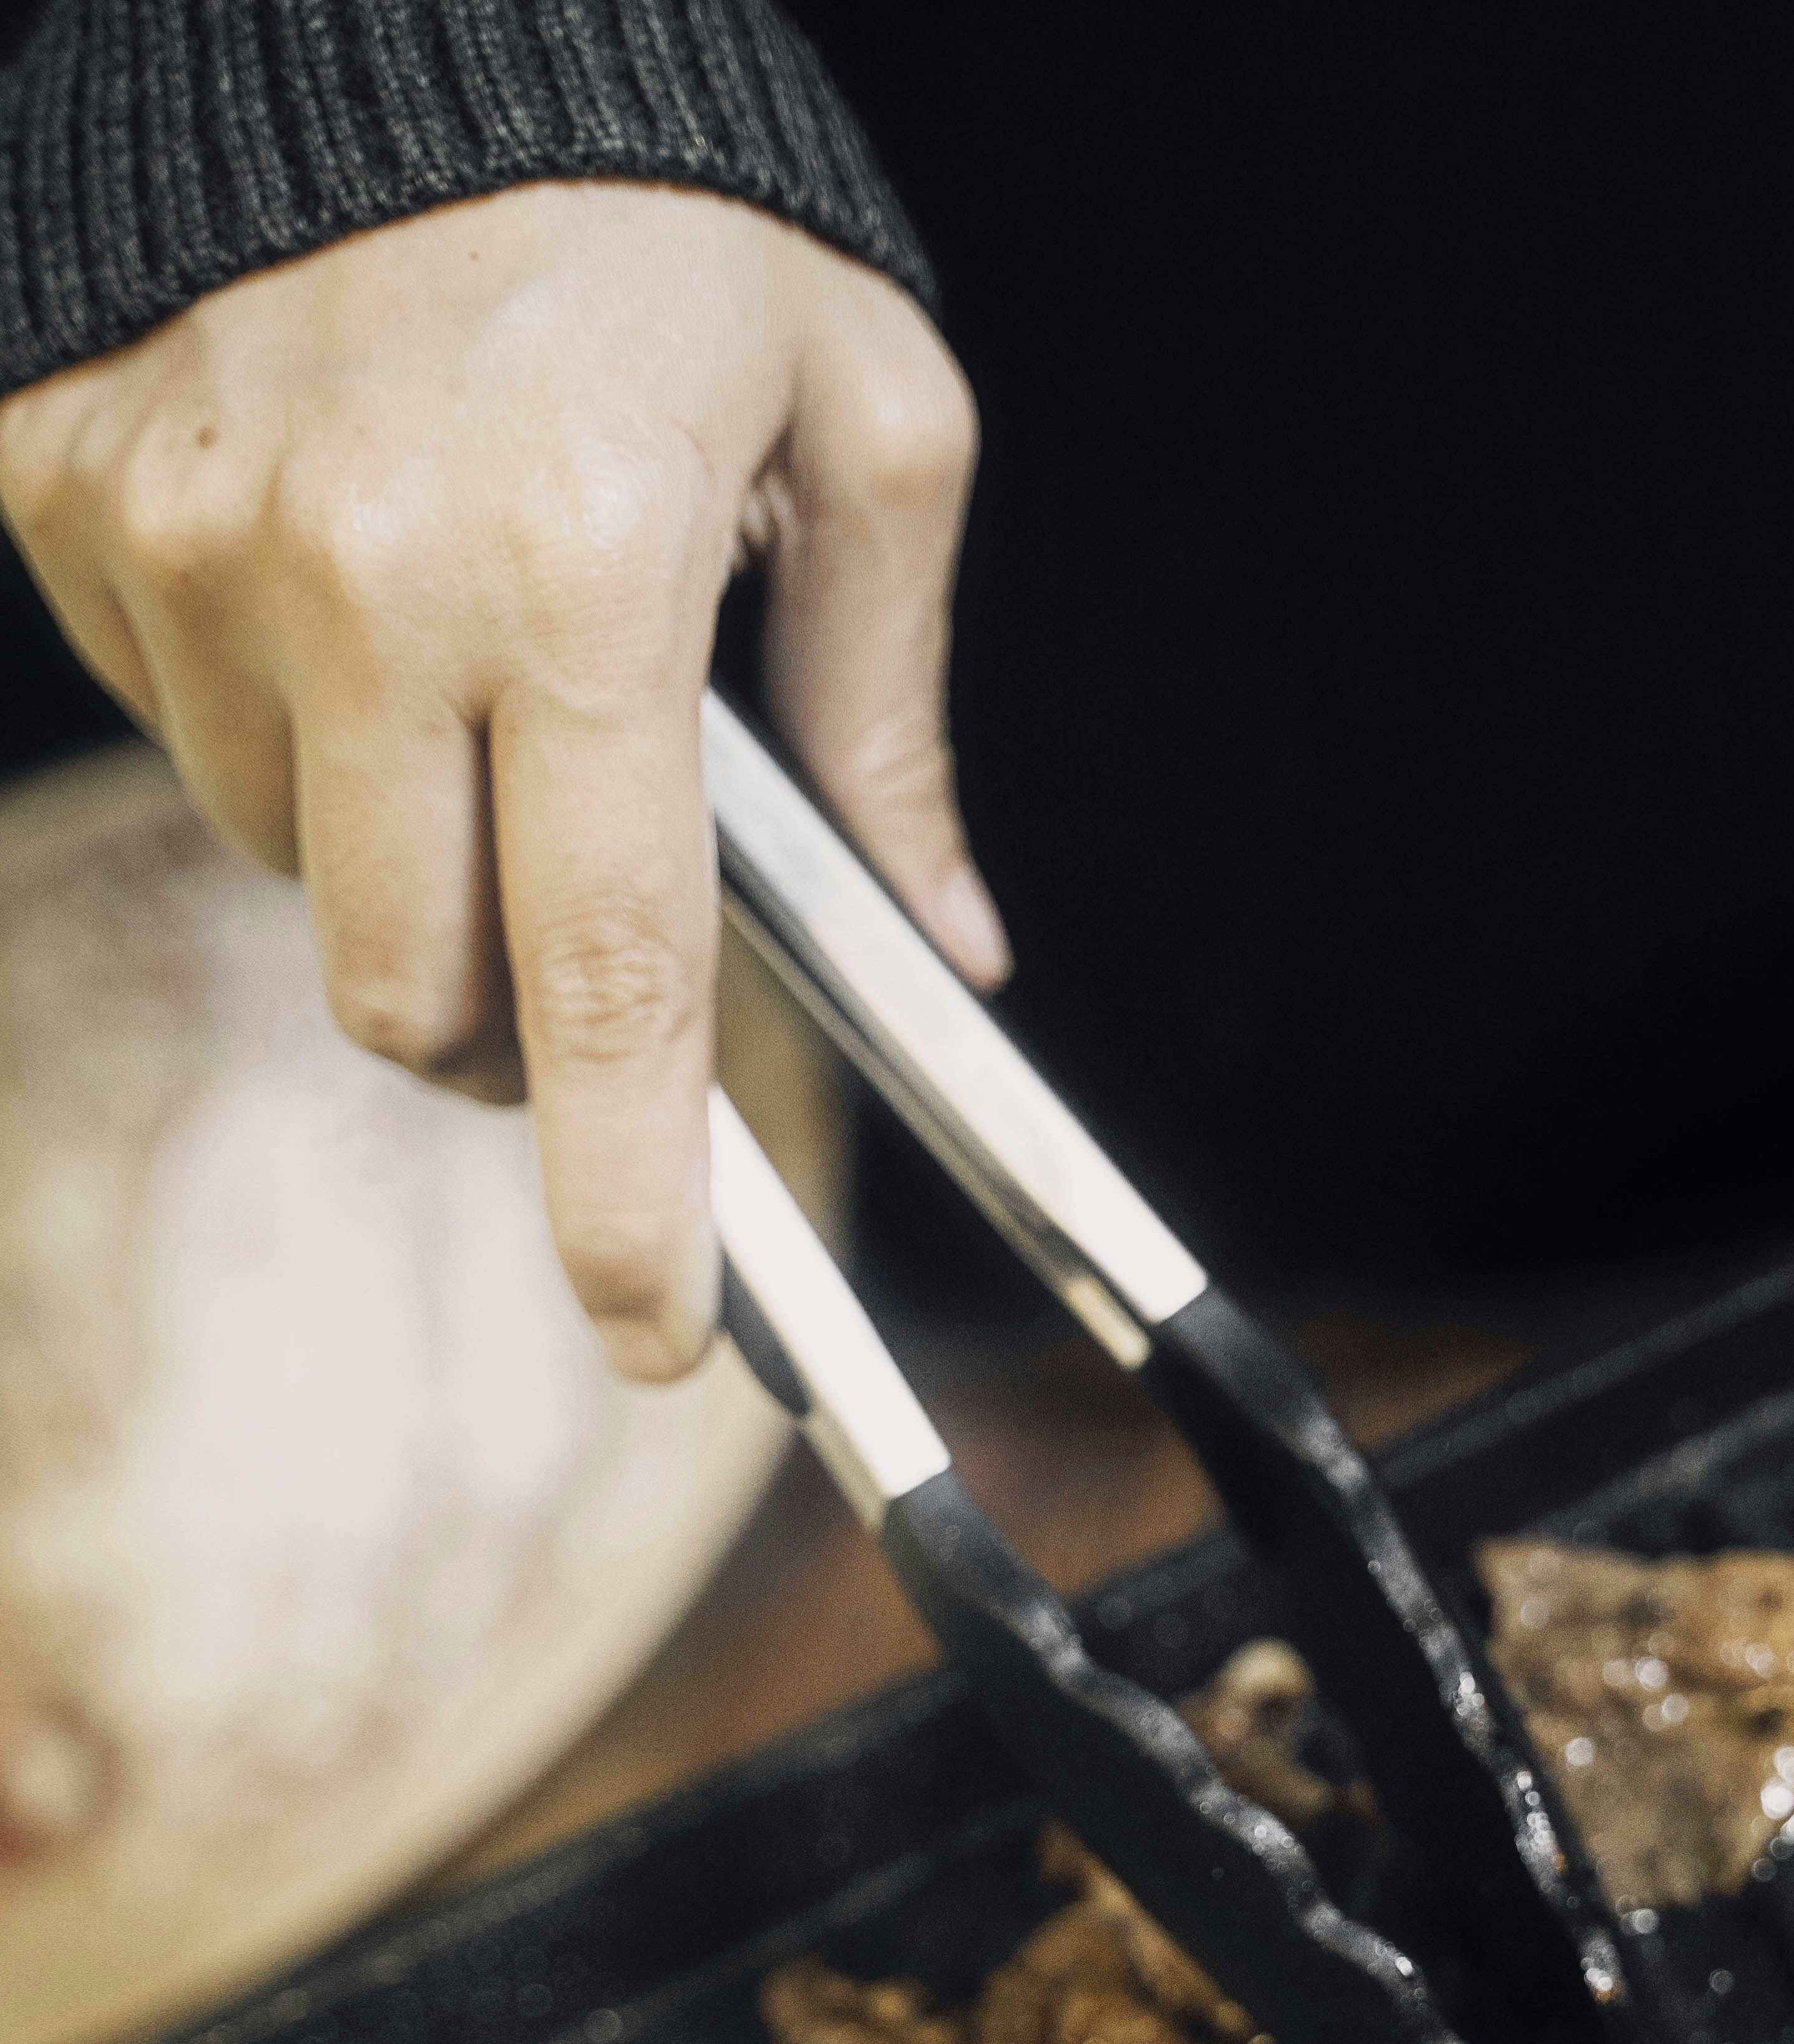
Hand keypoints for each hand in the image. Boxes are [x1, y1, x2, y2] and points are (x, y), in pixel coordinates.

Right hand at [0, 183, 1006, 1377]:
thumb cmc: (670, 209)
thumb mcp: (861, 430)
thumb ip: (892, 721)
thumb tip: (953, 946)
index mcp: (586, 570)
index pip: (607, 977)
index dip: (624, 1193)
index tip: (657, 1332)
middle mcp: (364, 573)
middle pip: (411, 994)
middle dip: (501, 1036)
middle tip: (569, 954)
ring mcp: (188, 539)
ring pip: (294, 877)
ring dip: (390, 855)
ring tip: (463, 678)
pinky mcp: (71, 497)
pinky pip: (178, 727)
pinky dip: (277, 719)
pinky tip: (346, 589)